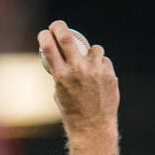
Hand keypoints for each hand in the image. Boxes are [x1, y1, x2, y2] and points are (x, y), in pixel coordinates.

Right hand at [38, 20, 118, 136]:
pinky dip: (100, 66)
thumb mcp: (59, 94)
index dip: (45, 36)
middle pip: (67, 38)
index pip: (49, 47)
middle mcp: (78, 70)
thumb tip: (61, 60)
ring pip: (94, 48)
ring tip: (88, 65)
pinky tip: (98, 78)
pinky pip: (104, 61)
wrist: (93, 128)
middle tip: (58, 26)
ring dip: (90, 53)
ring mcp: (95, 71)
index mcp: (61, 77)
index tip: (45, 33)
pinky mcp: (109, 74)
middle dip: (60, 27)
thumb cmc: (73, 114)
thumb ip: (61, 76)